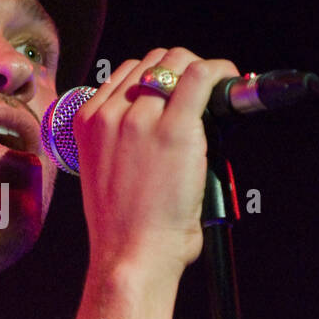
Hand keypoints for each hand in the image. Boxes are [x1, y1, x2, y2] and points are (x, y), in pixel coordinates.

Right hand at [72, 47, 239, 283]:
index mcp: (88, 123)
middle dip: (180, 71)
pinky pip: (200, 77)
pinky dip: (220, 73)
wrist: (130, 256)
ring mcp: (140, 119)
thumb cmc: (123, 229)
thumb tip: (161, 124)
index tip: (177, 90)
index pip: (127, 73)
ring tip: (216, 90)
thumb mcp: (105, 172)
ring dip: (199, 71)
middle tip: (202, 92)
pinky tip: (230, 83)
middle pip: (152, 62)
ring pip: (176, 62)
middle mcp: (110, 114)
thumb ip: (123, 141)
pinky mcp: (175, 129)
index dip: (158, 77)